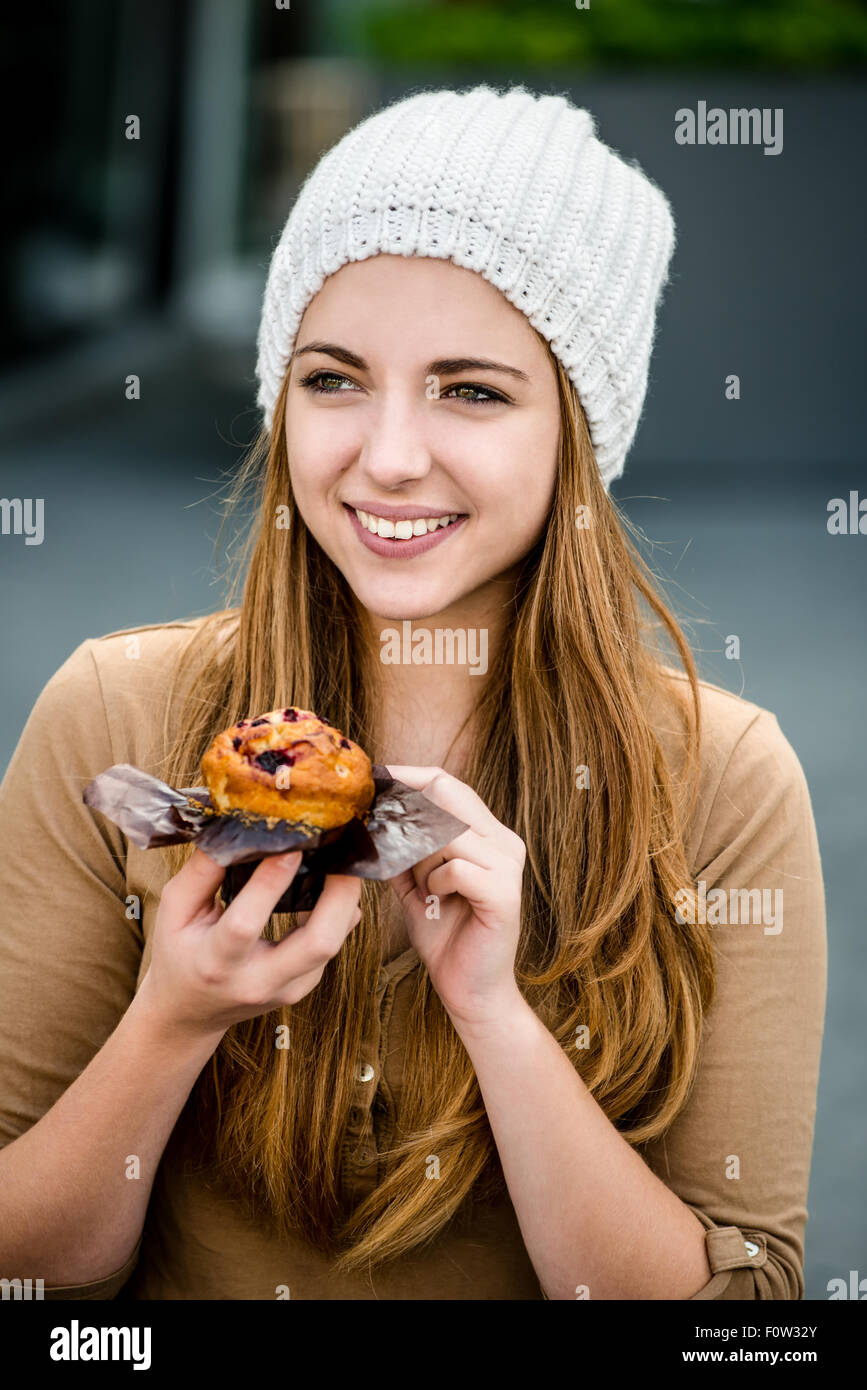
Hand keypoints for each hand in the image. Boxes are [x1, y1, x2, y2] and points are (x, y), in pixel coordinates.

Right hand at [138, 848, 361, 1039]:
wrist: (189, 1012)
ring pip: (335, 944)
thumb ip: (202, 871)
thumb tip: (237, 830)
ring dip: (347, 898)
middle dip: (339, 893)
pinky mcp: (304, 986)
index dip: (272, 881)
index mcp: (216, 962)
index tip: (292, 844)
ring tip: (342, 858)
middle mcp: (258, 981)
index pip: (247, 923)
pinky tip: (334, 883)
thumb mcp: (174, 911)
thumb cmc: (180, 953)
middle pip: (318, 943)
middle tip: (341, 850)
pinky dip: (340, 911)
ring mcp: (287, 989)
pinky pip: (333, 945)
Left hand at [386, 766, 526, 1030]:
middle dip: (408, 817)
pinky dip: (435, 881)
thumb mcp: (413, 881)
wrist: (470, 990)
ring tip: (423, 886)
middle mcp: (504, 841)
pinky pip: (456, 867)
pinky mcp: (505, 893)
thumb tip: (369, 816)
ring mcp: (509, 865)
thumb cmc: (443, 934)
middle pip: (448, 796)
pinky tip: (435, 899)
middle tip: (387, 840)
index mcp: (486, 833)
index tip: (374, 781)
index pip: (447, 783)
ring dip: (420, 859)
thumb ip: (401, 848)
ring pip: (447, 832)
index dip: (408, 777)